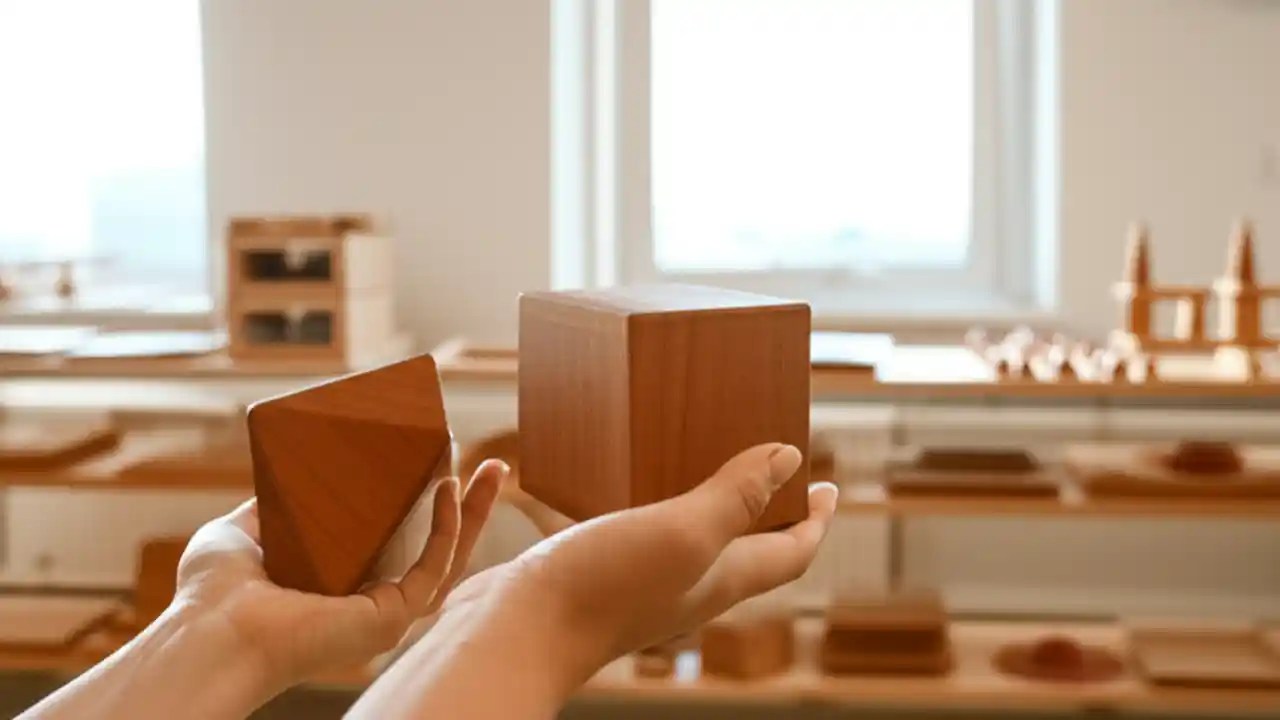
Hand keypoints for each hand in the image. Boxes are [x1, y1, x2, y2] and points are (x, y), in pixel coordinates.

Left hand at [176, 459, 506, 692]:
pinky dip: (448, 529)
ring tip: (494, 472)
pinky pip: (434, 568)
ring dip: (475, 515)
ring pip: (450, 560)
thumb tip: (292, 473)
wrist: (212, 631)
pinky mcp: (391, 618)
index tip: (438, 465)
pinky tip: (449, 490)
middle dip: (470, 510)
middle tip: (491, 469)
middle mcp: (370, 604)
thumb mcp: (244, 531)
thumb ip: (272, 507)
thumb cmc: (213, 596)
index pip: (399, 546)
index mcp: (341, 589)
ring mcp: (386, 616)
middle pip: (438, 551)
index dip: (424, 508)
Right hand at [455, 443, 836, 679]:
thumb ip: (735, 497)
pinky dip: (608, 498)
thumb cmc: (602, 588)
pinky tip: (583, 471)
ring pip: (676, 536)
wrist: (512, 635)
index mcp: (719, 579)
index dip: (815, 520)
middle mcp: (683, 585)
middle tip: (762, 461)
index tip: (827, 485)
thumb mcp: (682, 533)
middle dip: (759, 506)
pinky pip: (610, 527)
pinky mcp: (588, 572)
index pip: (789, 554)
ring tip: (681, 452)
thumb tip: (789, 459)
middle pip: (741, 547)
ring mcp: (634, 582)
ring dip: (689, 497)